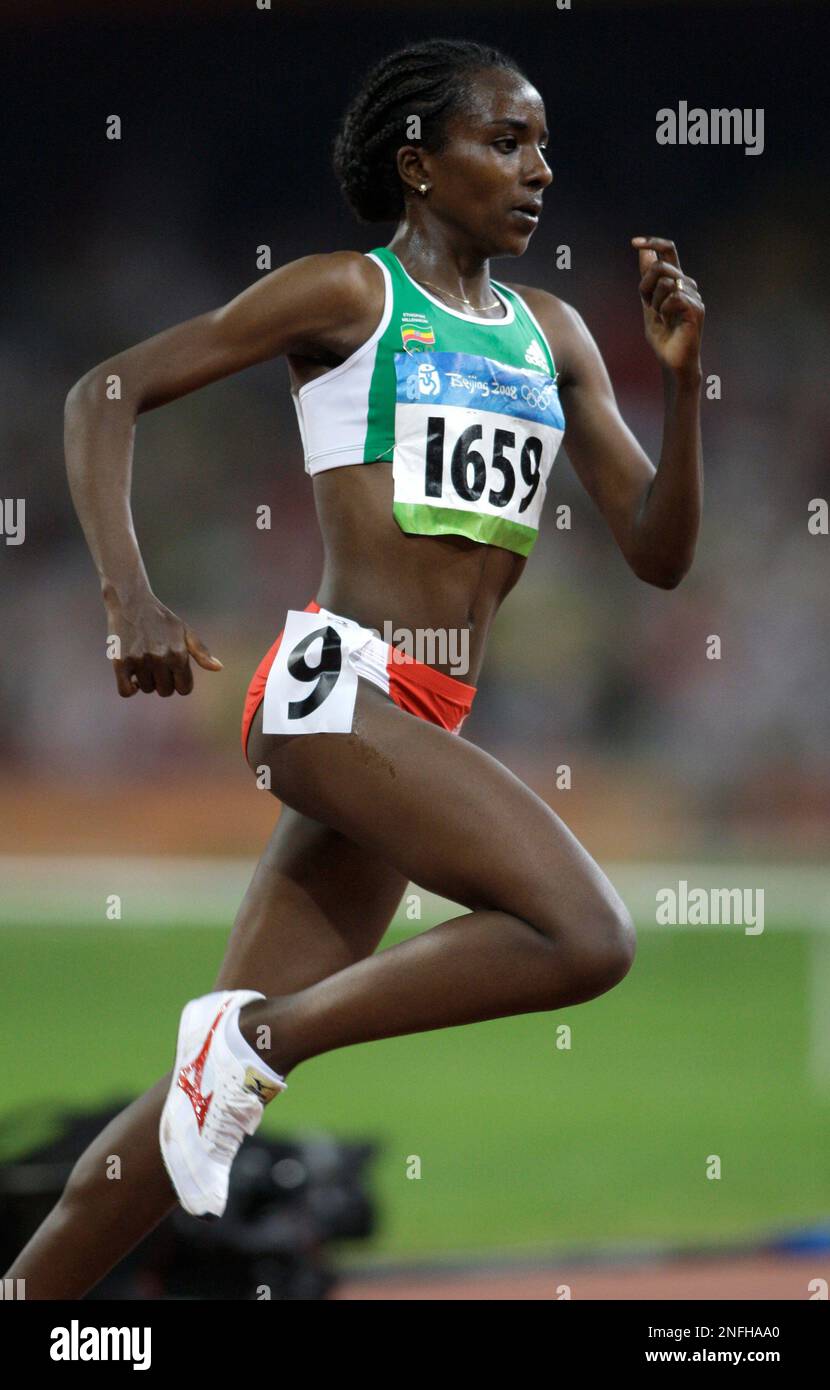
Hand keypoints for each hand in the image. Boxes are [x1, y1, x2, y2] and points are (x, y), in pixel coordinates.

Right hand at [105, 593, 221, 697]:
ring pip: (146, 689)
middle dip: (163, 682)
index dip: (179, 683)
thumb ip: (201, 651)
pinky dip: (130, 688)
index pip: (184, 689)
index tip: (173, 673)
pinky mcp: (120, 661)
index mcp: (178, 654)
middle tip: (157, 665)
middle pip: (165, 691)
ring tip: (143, 662)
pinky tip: (132, 677)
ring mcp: (140, 660)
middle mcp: (160, 658)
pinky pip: (125, 691)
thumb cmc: (160, 619)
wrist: (131, 601)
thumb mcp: (184, 631)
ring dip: (145, 681)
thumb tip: (218, 668)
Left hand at [632, 236, 703, 377]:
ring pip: (665, 282)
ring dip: (655, 302)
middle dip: (645, 285)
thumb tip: (643, 251)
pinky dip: (664, 311)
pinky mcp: (696, 308)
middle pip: (660, 266)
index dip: (652, 242)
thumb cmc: (663, 335)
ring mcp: (694, 295)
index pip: (668, 250)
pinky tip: (669, 322)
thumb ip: (646, 278)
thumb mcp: (648, 303)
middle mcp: (688, 283)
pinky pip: (673, 298)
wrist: (671, 360)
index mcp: (677, 280)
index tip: (634, 242)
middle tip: (648, 305)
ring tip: (662, 317)